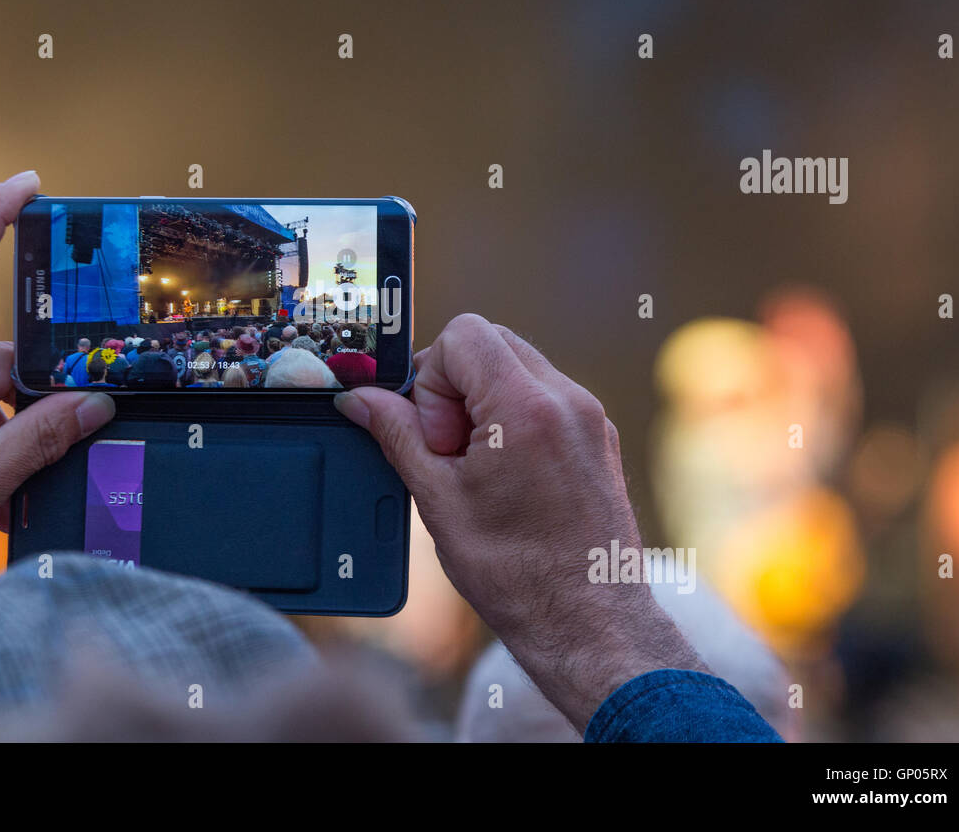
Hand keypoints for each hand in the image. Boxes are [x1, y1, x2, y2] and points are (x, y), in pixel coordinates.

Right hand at [334, 313, 705, 728]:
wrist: (589, 623)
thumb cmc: (518, 574)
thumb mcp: (439, 501)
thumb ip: (396, 435)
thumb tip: (359, 399)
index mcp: (527, 408)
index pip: (463, 334)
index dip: (432, 377)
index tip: (435, 434)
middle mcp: (568, 400)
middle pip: (491, 342)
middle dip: (455, 384)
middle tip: (449, 447)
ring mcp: (590, 418)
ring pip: (518, 367)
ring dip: (483, 401)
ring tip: (477, 467)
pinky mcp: (599, 437)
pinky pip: (545, 397)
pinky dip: (513, 417)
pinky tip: (505, 476)